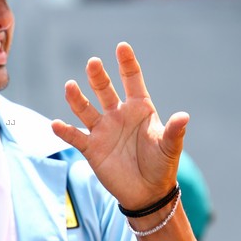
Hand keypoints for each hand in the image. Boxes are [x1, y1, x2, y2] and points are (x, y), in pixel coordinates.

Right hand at [51, 42, 188, 210]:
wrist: (147, 193)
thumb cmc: (161, 166)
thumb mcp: (169, 148)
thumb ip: (173, 131)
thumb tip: (184, 116)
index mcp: (140, 109)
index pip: (132, 81)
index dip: (127, 64)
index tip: (122, 47)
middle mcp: (118, 115)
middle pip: (105, 90)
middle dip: (98, 77)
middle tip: (93, 63)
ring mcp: (103, 130)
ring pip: (86, 109)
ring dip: (77, 98)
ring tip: (70, 86)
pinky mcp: (92, 148)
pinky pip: (76, 137)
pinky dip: (65, 131)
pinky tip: (56, 124)